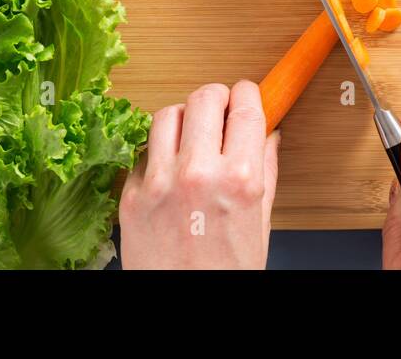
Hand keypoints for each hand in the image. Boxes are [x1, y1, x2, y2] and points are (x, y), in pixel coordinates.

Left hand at [119, 80, 278, 269]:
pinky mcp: (131, 195)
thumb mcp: (260, 222)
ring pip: (167, 114)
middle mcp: (198, 174)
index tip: (246, 96)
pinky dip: (158, 153)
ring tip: (191, 136)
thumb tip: (268, 135)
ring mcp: (160, 183)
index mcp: (239, 179)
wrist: (185, 305)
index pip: (245, 106)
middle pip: (204, 98)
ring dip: (183, 118)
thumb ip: (265, 171)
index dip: (248, 94)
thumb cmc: (225, 272)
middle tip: (219, 110)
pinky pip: (144, 151)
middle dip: (216, 98)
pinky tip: (170, 169)